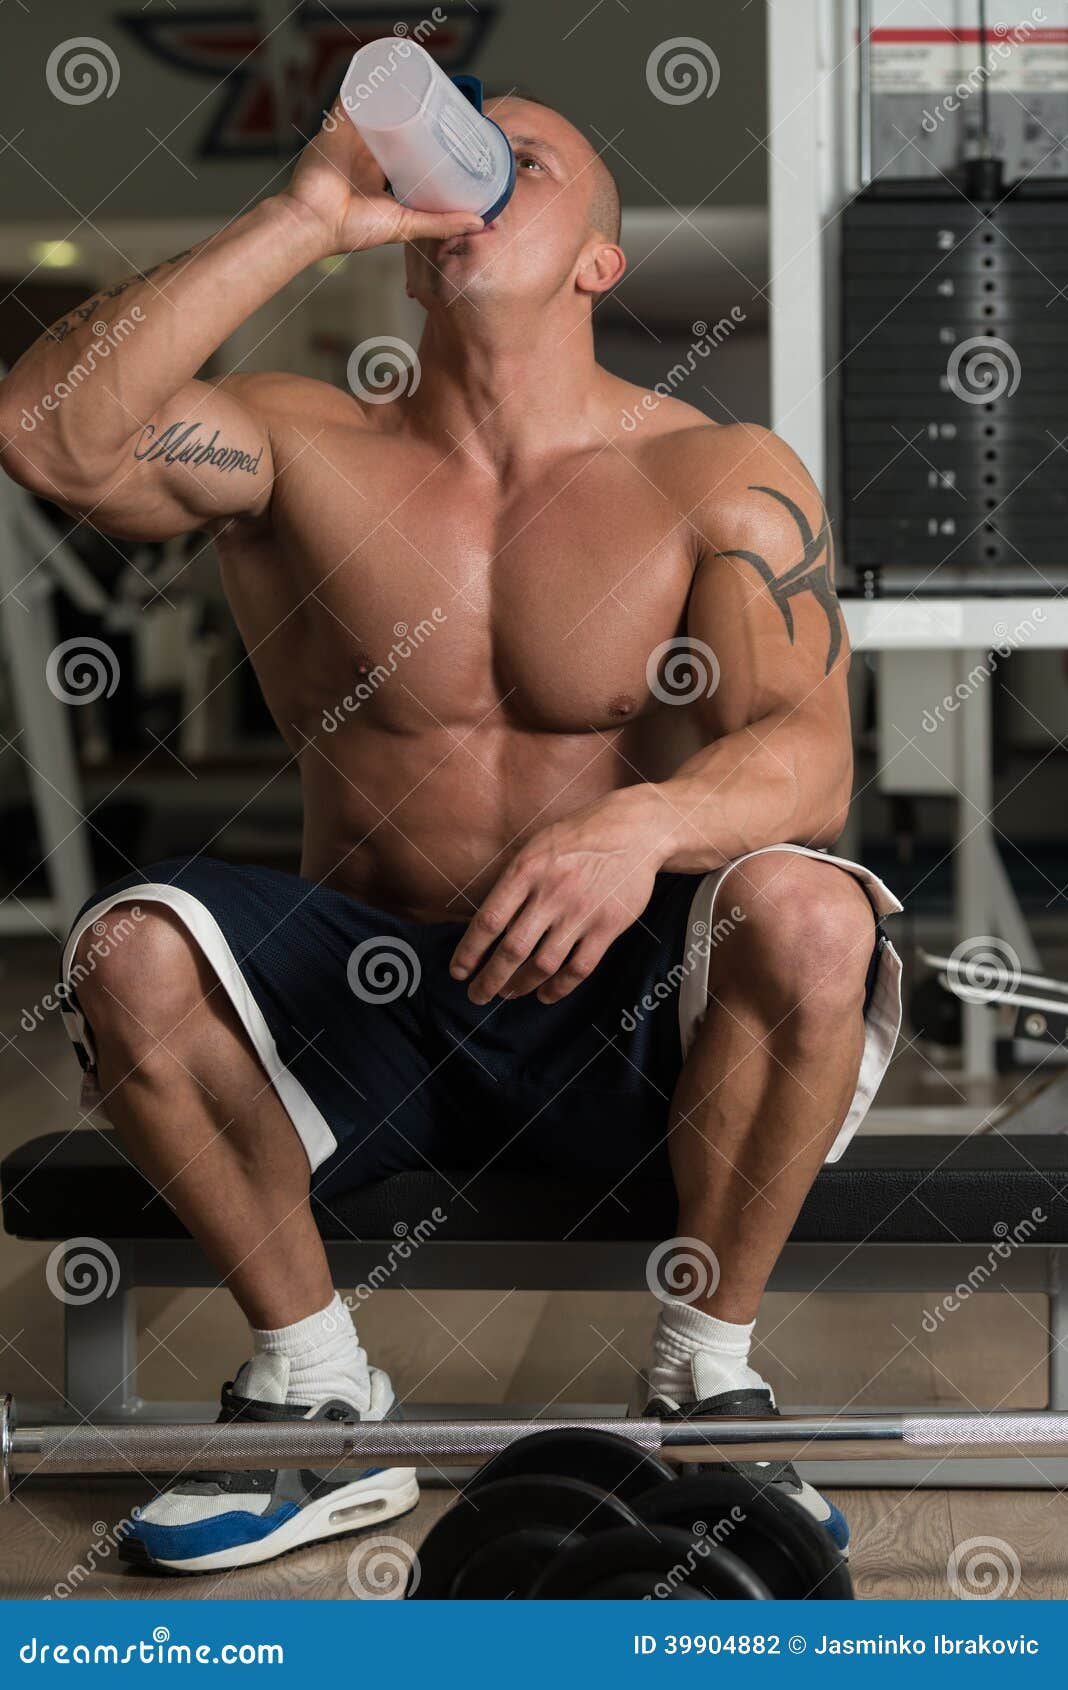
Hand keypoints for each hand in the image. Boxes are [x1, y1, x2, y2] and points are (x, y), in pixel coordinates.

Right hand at [280, 97, 483, 254]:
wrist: (315, 221)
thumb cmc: (354, 230)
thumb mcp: (407, 225)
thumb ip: (441, 222)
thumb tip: (478, 221)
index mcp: (380, 178)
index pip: (407, 152)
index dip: (425, 141)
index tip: (446, 132)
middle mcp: (366, 156)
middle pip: (394, 126)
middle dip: (413, 113)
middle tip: (437, 102)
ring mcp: (351, 139)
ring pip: (376, 107)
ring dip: (392, 92)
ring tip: (416, 80)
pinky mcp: (336, 125)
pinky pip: (352, 94)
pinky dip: (365, 78)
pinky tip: (383, 67)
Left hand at [450, 789, 669, 1005]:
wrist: (634, 830)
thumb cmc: (578, 838)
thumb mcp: (536, 846)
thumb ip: (513, 882)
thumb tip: (485, 925)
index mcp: (527, 870)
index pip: (488, 921)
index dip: (469, 952)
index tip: (458, 971)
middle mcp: (551, 893)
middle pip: (512, 950)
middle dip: (489, 980)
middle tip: (478, 995)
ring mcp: (581, 912)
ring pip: (543, 965)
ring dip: (520, 986)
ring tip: (508, 993)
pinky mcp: (608, 926)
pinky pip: (579, 968)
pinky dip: (558, 988)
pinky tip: (545, 995)